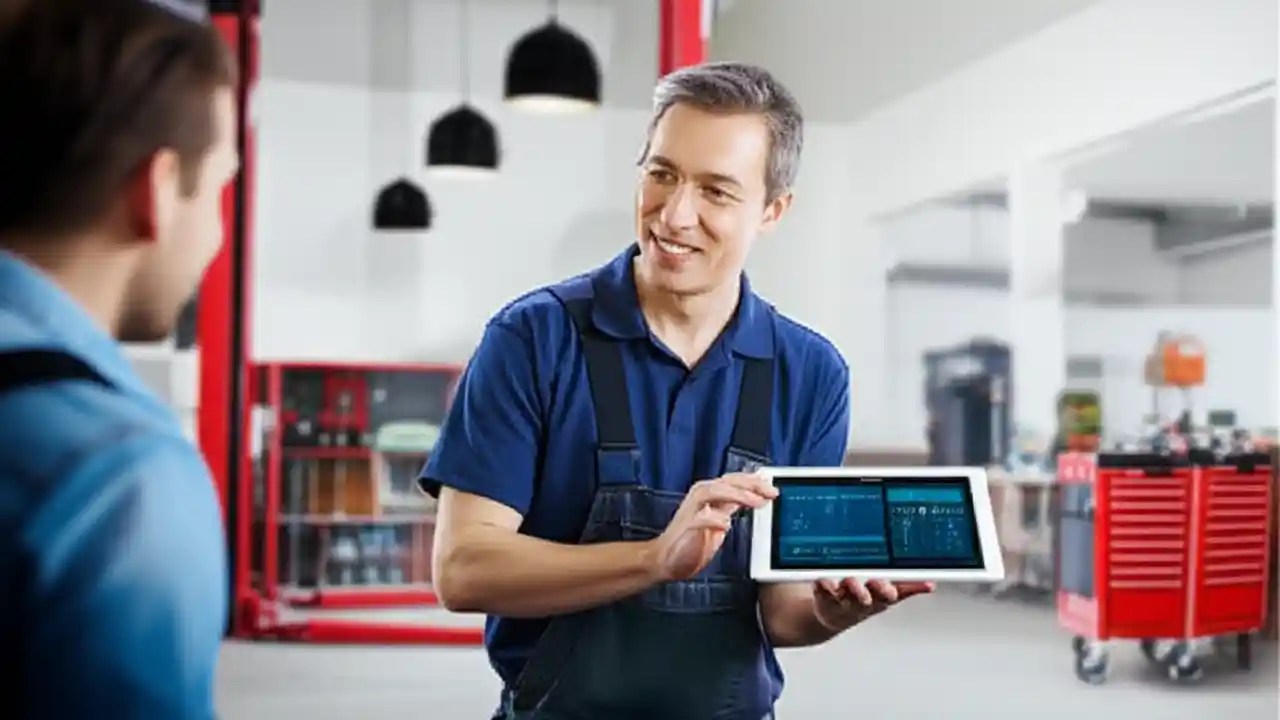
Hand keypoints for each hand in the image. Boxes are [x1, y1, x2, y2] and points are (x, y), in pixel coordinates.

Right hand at [648, 473, 776, 581]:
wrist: (667, 560)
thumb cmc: (693, 540)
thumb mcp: (720, 519)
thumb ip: (734, 505)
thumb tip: (757, 494)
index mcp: (710, 495)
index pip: (734, 480)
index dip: (753, 481)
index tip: (772, 485)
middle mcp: (700, 497)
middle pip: (726, 482)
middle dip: (749, 485)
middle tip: (770, 492)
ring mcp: (691, 511)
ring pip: (712, 492)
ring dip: (735, 495)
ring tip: (754, 502)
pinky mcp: (684, 528)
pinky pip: (698, 519)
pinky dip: (713, 519)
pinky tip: (726, 524)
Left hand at [812, 578, 934, 631]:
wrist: (832, 618)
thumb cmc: (861, 603)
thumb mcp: (886, 598)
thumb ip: (907, 589)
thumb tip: (930, 585)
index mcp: (877, 598)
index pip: (887, 596)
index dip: (888, 593)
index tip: (890, 591)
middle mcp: (859, 600)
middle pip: (865, 597)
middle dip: (868, 592)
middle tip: (871, 586)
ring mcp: (841, 599)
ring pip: (844, 593)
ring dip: (846, 587)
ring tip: (848, 581)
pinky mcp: (823, 595)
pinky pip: (821, 589)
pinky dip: (822, 585)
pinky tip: (822, 581)